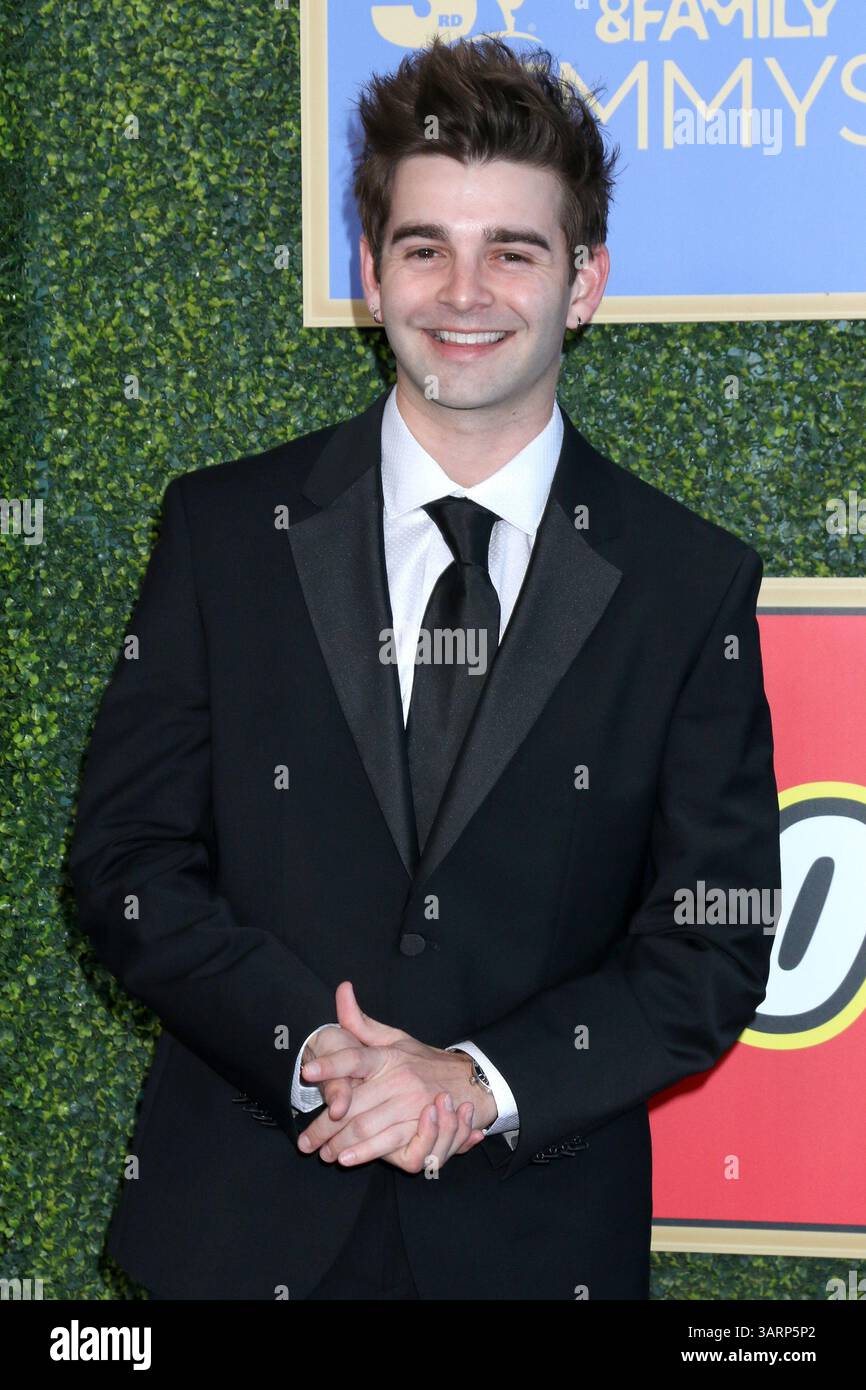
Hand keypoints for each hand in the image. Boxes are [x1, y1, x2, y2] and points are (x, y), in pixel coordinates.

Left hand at [297, 982, 491, 1172]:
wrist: (473, 1083)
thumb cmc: (426, 1062)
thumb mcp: (396, 1038)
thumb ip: (361, 1022)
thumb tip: (342, 989)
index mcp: (389, 1057)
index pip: (356, 1058)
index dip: (331, 1064)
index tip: (308, 1070)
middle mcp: (400, 1081)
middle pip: (352, 1105)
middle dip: (324, 1126)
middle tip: (305, 1142)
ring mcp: (412, 1107)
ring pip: (367, 1128)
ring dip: (340, 1144)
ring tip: (323, 1153)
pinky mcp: (421, 1131)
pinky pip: (391, 1146)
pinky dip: (367, 1153)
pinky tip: (349, 1158)